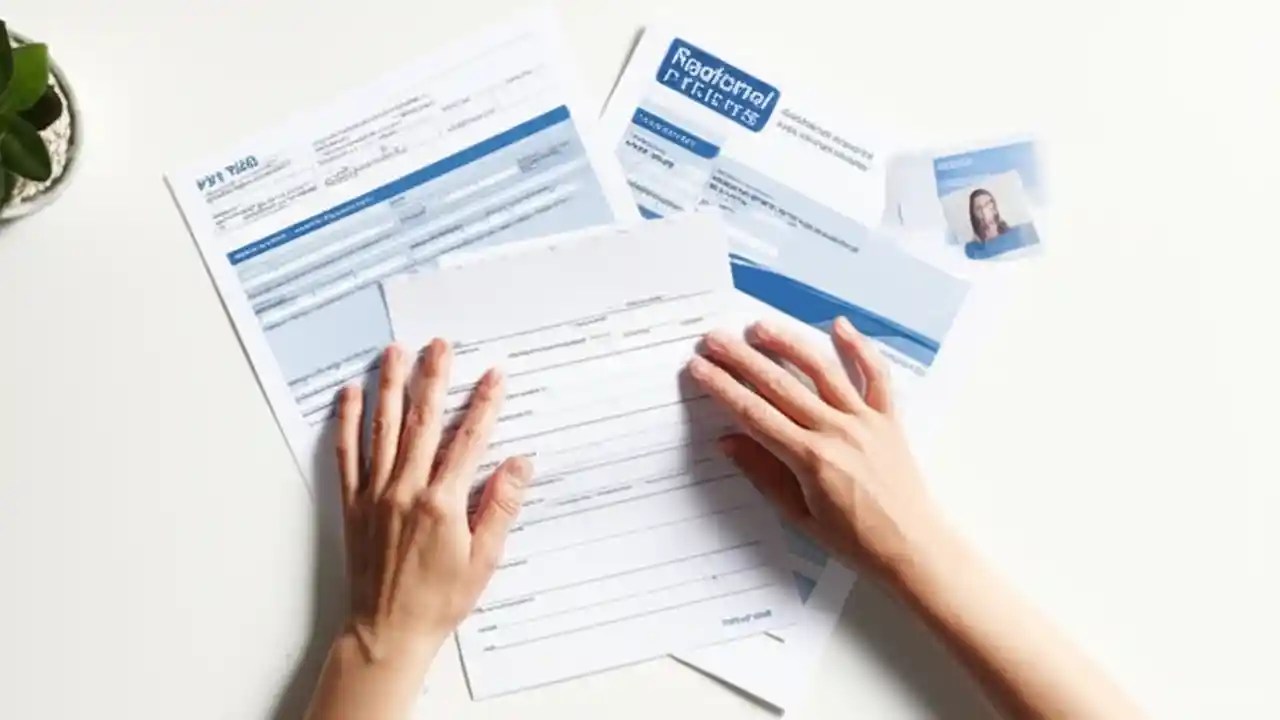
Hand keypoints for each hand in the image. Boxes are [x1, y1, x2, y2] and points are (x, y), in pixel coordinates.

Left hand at [335, 340, 530, 663]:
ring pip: (383, 429)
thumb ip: (500, 507)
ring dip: (390, 386)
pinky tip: (350, 395)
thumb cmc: (438, 601)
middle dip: (434, 378)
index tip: (494, 375)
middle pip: (422, 422)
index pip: (468, 440)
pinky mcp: (353, 505)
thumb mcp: (484, 559)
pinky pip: (348, 455)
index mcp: (442, 503)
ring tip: (395, 352)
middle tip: (440, 345)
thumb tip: (518, 464)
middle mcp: (406, 490)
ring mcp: (376, 495)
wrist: (386, 632)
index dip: (484, 404)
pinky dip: (348, 422)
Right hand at [687, 317, 940, 579]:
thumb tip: (728, 441)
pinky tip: (838, 324)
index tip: (700, 369)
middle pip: (779, 385)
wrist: (913, 548)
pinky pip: (875, 375)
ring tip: (759, 327)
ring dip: (788, 344)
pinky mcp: (888, 418)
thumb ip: (763, 474)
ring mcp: (864, 421)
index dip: (722, 388)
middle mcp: (836, 432)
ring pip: (821, 370)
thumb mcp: (799, 516)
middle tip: (715, 340)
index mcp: (810, 460)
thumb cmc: (856, 541)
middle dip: (742, 359)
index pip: (754, 414)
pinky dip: (858, 347)